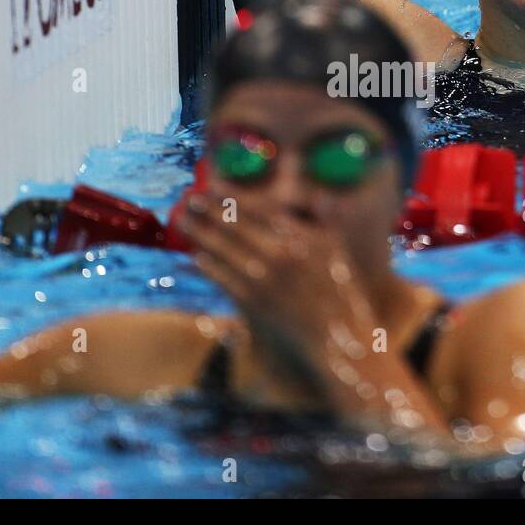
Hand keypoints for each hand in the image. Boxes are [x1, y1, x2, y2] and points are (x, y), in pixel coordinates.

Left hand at [176, 192, 378, 371]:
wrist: (338, 340)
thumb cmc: (340, 293)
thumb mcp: (338, 251)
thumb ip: (324, 221)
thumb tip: (316, 196)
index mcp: (303, 237)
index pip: (260, 208)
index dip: (233, 195)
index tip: (214, 185)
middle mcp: (282, 254)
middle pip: (236, 225)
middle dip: (209, 209)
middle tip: (190, 197)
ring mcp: (265, 279)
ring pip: (224, 249)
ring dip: (200, 233)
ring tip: (183, 221)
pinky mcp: (252, 303)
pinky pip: (222, 279)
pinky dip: (207, 265)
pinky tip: (195, 256)